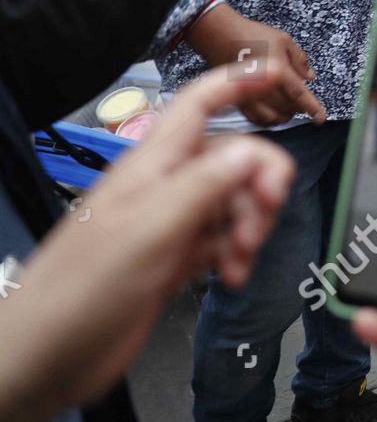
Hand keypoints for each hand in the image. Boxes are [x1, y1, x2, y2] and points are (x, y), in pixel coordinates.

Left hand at [0, 66, 295, 421]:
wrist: (49, 354)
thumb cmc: (84, 288)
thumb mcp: (151, 229)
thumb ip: (204, 186)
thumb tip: (252, 152)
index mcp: (153, 165)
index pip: (199, 106)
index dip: (237, 83)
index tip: (275, 74)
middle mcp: (165, 187)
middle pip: (234, 158)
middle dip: (261, 180)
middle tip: (268, 211)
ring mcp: (172, 224)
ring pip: (234, 201)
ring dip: (252, 225)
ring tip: (241, 258)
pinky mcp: (176, 259)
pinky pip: (224, 240)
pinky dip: (238, 254)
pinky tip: (232, 275)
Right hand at [185, 3, 325, 124]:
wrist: (220, 36)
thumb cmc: (253, 35)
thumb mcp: (283, 39)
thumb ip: (300, 59)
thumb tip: (310, 78)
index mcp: (278, 70)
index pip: (299, 95)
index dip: (312, 108)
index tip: (321, 118)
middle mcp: (263, 87)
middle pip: (287, 108)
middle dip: (298, 108)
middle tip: (301, 101)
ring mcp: (248, 95)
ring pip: (272, 118)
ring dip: (285, 116)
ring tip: (289, 107)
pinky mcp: (237, 100)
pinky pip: (255, 120)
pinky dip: (268, 120)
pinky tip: (273, 113)